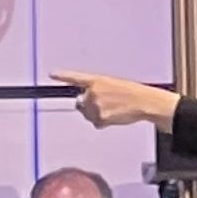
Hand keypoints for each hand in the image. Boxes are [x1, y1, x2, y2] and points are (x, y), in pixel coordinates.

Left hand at [50, 70, 181, 130]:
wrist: (144, 101)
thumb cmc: (132, 93)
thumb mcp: (113, 85)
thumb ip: (96, 91)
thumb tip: (84, 103)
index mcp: (97, 80)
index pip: (76, 77)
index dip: (63, 76)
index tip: (52, 74)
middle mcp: (93, 91)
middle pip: (80, 103)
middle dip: (88, 105)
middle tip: (106, 104)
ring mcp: (95, 105)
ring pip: (87, 114)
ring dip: (96, 114)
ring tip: (113, 110)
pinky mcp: (100, 117)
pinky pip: (96, 123)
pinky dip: (103, 122)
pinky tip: (114, 116)